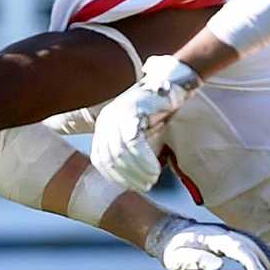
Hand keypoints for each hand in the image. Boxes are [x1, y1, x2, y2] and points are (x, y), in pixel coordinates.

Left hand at [91, 56, 201, 189]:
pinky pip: (134, 144)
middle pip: (111, 158)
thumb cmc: (155, 110)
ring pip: (122, 153)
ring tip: (152, 179)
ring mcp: (117, 115)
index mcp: (103, 125)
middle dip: (128, 176)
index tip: (130, 186)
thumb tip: (129, 178)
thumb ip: (128, 148)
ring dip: (138, 171)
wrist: (170, 83)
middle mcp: (106, 120)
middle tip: (145, 186)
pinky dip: (144, 161)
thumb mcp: (136, 130)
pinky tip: (155, 169)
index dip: (115, 176)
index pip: (100, 158)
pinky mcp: (132, 113)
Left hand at [144, 216, 269, 269]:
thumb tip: (219, 265)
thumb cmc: (171, 248)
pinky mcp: (230, 243)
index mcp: (214, 238)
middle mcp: (226, 234)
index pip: (240, 249)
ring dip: (267, 268)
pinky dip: (259, 267)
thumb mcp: (177, 258)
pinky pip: (250, 253)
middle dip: (267, 269)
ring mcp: (229, 237)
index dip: (254, 263)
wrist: (168, 232)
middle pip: (253, 249)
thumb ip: (197, 260)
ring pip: (255, 251)